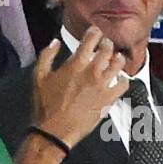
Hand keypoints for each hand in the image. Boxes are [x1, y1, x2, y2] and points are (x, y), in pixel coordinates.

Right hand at [32, 27, 127, 146]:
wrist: (55, 131)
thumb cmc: (45, 106)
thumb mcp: (38, 76)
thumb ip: (47, 55)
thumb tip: (55, 42)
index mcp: (75, 64)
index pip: (90, 40)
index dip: (95, 32)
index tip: (95, 32)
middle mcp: (91, 72)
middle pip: (107, 49)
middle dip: (107, 43)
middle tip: (105, 44)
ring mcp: (102, 86)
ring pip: (118, 64)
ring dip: (117, 58)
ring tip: (115, 59)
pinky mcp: (108, 100)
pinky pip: (123, 85)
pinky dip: (124, 79)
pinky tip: (119, 79)